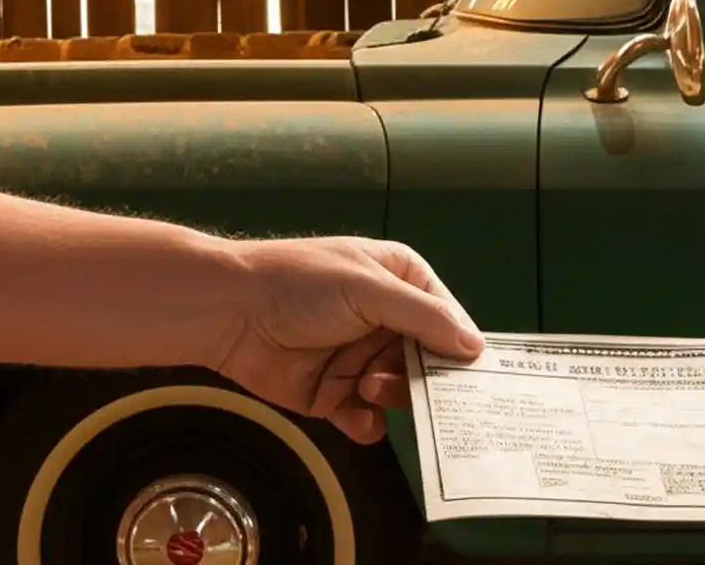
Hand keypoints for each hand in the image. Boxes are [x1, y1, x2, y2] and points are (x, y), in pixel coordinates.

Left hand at [219, 236, 483, 443]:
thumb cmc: (301, 285)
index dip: (461, 348)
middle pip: (429, 362)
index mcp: (401, 282)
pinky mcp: (335, 395)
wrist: (228, 313)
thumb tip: (476, 348)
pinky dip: (365, 422)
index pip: (448, 319)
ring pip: (401, 392)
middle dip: (425, 378)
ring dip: (390, 395)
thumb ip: (425, 318)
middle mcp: (386, 320)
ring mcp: (360, 359)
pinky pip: (367, 418)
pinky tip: (355, 417)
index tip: (475, 379)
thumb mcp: (369, 289)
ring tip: (365, 386)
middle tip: (417, 388)